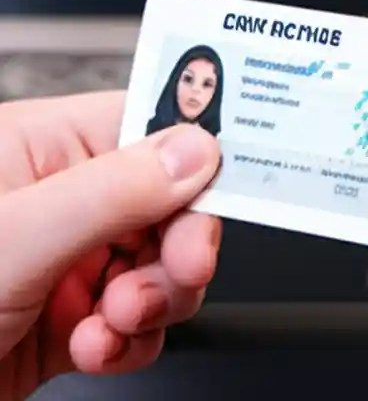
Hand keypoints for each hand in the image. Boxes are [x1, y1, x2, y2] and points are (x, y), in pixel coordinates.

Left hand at [0, 92, 220, 400]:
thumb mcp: (17, 237)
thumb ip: (115, 189)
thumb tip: (197, 148)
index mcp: (35, 151)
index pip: (146, 126)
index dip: (199, 152)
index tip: (239, 177)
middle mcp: (54, 201)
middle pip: (170, 204)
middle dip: (180, 244)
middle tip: (180, 268)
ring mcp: (62, 264)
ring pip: (161, 267)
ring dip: (155, 301)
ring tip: (118, 318)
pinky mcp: (66, 322)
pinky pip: (138, 321)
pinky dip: (132, 341)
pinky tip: (98, 347)